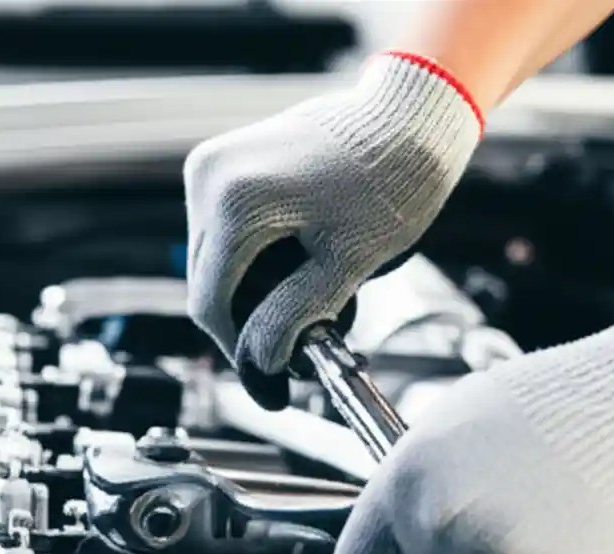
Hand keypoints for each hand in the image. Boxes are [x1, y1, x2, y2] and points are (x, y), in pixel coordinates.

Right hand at [183, 52, 483, 407]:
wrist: (407, 113)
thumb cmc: (391, 178)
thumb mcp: (346, 263)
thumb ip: (294, 317)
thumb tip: (260, 362)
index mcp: (234, 203)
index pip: (211, 303)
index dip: (239, 350)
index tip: (271, 380)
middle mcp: (209, 178)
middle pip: (206, 282)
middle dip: (246, 319)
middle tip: (298, 345)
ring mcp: (211, 165)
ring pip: (211, 258)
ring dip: (248, 288)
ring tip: (307, 297)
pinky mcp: (222, 161)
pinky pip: (219, 229)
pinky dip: (249, 257)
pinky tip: (296, 261)